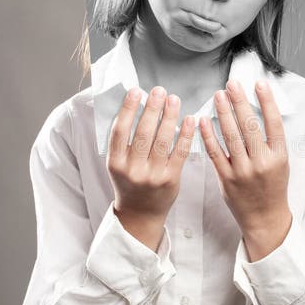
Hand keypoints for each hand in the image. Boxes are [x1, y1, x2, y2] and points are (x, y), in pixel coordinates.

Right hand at [107, 86, 194, 225]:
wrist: (140, 213)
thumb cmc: (129, 182)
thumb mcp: (118, 164)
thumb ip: (123, 141)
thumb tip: (134, 106)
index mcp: (115, 163)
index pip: (120, 131)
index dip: (128, 109)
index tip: (136, 92)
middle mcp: (133, 170)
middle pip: (143, 133)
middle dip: (152, 108)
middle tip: (159, 91)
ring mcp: (153, 175)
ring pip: (162, 141)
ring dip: (169, 117)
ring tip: (173, 100)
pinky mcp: (171, 179)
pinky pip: (179, 152)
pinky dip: (185, 134)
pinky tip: (189, 119)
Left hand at [198, 79, 290, 239]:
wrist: (265, 218)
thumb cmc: (273, 188)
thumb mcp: (281, 163)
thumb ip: (270, 141)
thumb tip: (256, 112)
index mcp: (278, 156)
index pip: (273, 122)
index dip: (266, 101)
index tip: (258, 84)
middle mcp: (261, 163)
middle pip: (249, 125)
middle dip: (239, 101)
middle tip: (232, 85)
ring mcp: (242, 171)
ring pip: (231, 136)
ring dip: (223, 113)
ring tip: (219, 96)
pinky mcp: (226, 179)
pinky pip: (215, 153)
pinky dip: (208, 136)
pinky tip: (203, 121)